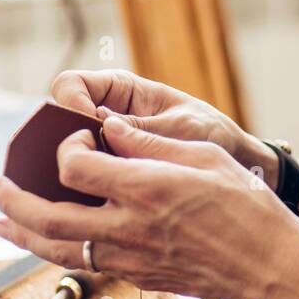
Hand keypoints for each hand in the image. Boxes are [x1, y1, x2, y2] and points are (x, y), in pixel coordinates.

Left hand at [0, 116, 298, 298]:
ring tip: (2, 223)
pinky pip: (86, 266)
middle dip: (11, 200)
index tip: (79, 140)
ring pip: (57, 250)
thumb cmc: (247, 206)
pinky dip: (59, 252)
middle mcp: (127, 226)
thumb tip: (108, 127)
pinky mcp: (139, 278)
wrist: (269, 264)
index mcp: (143, 188)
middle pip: (45, 216)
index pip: (73, 166)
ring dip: (22, 235)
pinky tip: (53, 243)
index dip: (66, 148)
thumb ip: (148, 142)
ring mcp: (130, 258)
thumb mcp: (203, 155)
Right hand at [51, 68, 277, 187]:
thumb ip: (144, 132)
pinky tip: (91, 213)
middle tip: (74, 171)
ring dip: (69, 174)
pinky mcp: (113, 177)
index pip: (72, 85)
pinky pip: (88, 182)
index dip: (70, 104)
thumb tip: (100, 132)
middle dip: (60, 145)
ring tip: (77, 196)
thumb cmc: (215, 136)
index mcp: (122, 91)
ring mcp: (107, 149)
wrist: (238, 166)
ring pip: (70, 157)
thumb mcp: (183, 130)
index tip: (86, 130)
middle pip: (60, 124)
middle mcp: (107, 116)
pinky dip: (85, 195)